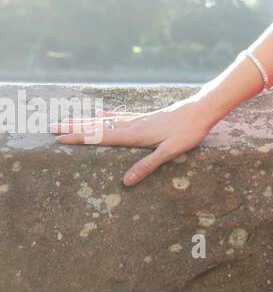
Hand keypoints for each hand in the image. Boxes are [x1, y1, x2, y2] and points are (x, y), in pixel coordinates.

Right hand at [49, 96, 219, 186]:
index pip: (101, 137)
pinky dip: (105, 115)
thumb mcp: (170, 151)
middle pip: (97, 126)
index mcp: (134, 135)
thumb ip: (148, 165)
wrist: (202, 110)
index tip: (59, 139)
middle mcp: (132, 124)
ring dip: (84, 120)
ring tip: (67, 119)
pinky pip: (119, 115)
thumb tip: (126, 182)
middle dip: (74, 127)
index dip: (80, 138)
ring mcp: (137, 119)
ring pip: (105, 120)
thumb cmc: (188, 132)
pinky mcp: (145, 116)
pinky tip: (99, 113)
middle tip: (51, 127)